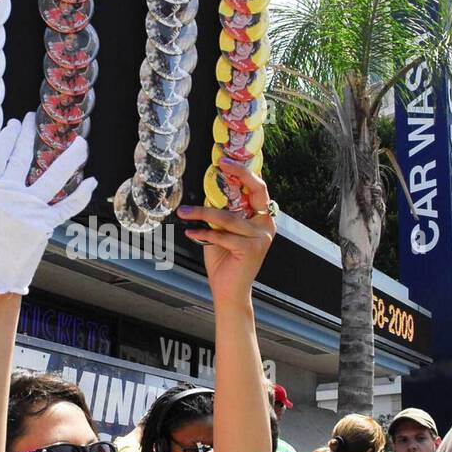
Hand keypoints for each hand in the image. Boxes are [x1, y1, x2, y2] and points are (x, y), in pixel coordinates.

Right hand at [0, 112, 96, 294]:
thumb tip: (10, 162)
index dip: (7, 137)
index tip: (15, 123)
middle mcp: (9, 196)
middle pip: (21, 158)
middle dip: (28, 135)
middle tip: (33, 118)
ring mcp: (29, 209)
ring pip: (54, 175)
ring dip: (71, 157)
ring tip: (80, 143)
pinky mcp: (45, 223)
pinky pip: (68, 205)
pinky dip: (82, 194)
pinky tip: (91, 181)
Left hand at [177, 163, 276, 308]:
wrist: (229, 290)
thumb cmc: (224, 259)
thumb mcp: (221, 230)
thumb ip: (220, 212)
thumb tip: (208, 189)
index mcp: (261, 217)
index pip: (257, 188)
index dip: (243, 172)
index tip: (225, 160)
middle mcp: (266, 224)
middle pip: (256, 191)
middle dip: (239, 174)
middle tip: (220, 164)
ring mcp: (261, 237)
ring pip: (229, 217)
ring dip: (202, 213)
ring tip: (184, 212)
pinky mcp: (251, 249)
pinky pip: (222, 235)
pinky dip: (204, 233)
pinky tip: (190, 232)